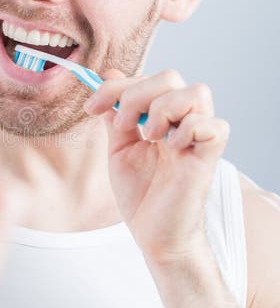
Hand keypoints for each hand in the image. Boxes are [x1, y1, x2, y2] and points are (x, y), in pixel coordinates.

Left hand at [84, 69, 229, 262]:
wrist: (153, 234)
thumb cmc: (141, 194)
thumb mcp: (119, 147)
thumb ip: (116, 113)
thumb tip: (110, 73)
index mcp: (163, 117)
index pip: (148, 79)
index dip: (116, 86)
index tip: (91, 107)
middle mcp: (183, 122)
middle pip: (171, 77)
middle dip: (137, 94)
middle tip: (124, 124)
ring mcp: (198, 138)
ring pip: (197, 92)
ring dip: (163, 108)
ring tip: (149, 136)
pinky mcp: (209, 158)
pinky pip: (215, 126)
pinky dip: (189, 129)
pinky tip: (170, 148)